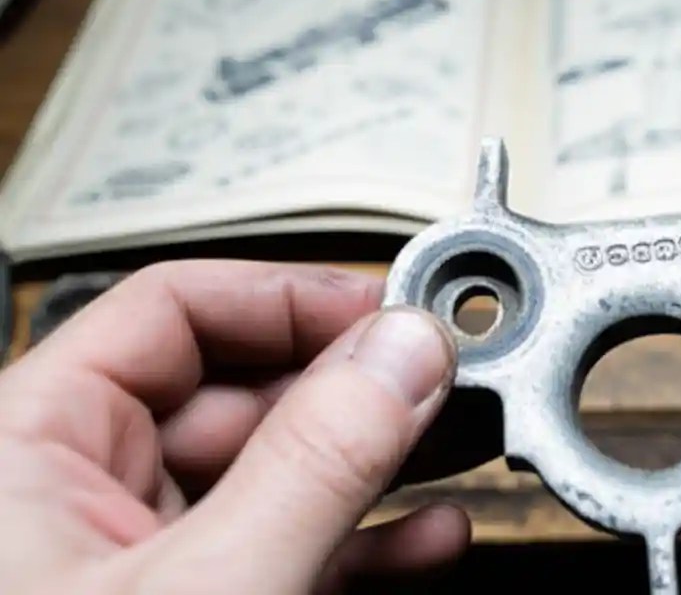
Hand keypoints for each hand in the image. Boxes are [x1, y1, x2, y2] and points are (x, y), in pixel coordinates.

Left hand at [0, 261, 467, 593]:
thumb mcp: (211, 583)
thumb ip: (313, 464)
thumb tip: (403, 353)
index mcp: (26, 450)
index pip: (168, 310)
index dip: (290, 299)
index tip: (390, 313)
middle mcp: (76, 493)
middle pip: (240, 389)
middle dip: (356, 388)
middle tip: (441, 386)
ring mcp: (136, 558)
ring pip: (274, 472)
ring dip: (375, 462)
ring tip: (454, 447)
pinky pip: (285, 546)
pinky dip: (362, 538)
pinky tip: (426, 532)